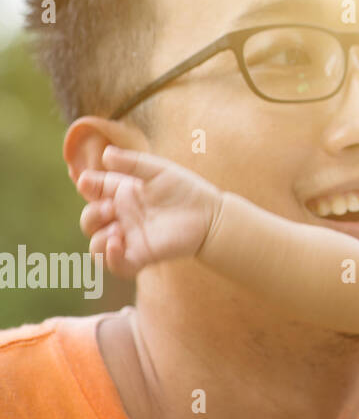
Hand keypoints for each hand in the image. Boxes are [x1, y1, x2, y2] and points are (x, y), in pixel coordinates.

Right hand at [76, 145, 222, 276]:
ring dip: (99, 238)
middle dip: (92, 214)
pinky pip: (116, 265)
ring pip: (96, 246)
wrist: (210, 214)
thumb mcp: (158, 170)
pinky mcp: (141, 255)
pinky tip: (117, 244)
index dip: (87, 186)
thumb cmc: (185, 190)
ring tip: (118, 228)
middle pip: (90, 220)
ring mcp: (130, 238)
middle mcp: (122, 217)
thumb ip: (132, 163)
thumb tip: (105, 153)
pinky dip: (110, 258)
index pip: (93, 191)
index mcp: (123, 194)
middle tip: (111, 207)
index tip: (87, 181)